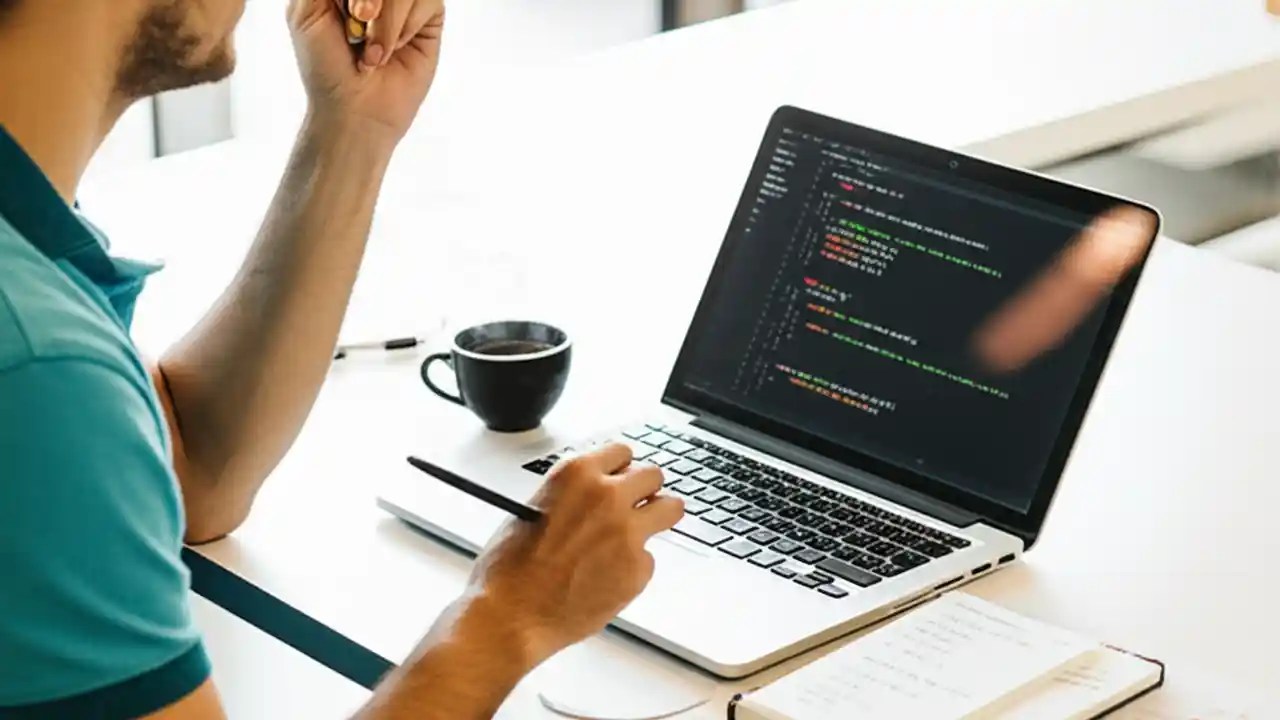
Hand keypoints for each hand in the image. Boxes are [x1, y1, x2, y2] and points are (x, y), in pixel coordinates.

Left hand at [288, 0, 444, 143]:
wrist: (353, 111)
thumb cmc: (325, 66)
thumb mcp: (307, 11)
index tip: (348, 9)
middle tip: (358, 20)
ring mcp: (404, 1)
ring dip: (385, 22)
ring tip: (372, 53)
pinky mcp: (428, 19)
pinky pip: (426, 2)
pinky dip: (403, 29)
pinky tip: (391, 52)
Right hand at [468, 444, 684, 662]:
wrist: (511, 616)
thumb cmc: (509, 569)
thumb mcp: (532, 508)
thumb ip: (572, 494)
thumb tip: (592, 495)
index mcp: (577, 475)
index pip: (622, 452)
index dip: (620, 469)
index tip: (620, 479)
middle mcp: (607, 497)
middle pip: (653, 475)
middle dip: (644, 490)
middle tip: (635, 506)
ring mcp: (627, 533)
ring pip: (671, 509)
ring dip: (657, 518)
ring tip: (635, 536)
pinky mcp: (638, 569)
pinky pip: (650, 558)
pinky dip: (634, 567)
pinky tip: (607, 578)